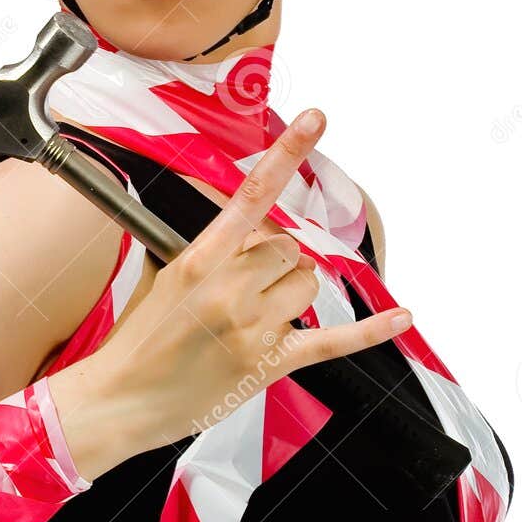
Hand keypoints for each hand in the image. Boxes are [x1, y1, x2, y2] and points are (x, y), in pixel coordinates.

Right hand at [93, 109, 411, 448]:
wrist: (118, 401)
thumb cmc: (138, 341)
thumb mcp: (164, 278)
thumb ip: (209, 250)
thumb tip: (249, 229)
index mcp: (199, 262)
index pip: (252, 196)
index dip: (287, 153)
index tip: (316, 120)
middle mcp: (229, 291)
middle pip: (288, 249)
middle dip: (273, 263)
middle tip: (243, 288)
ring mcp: (252, 329)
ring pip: (306, 284)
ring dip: (289, 293)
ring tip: (253, 316)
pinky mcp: (269, 365)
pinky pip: (333, 341)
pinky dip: (373, 331)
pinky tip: (403, 316)